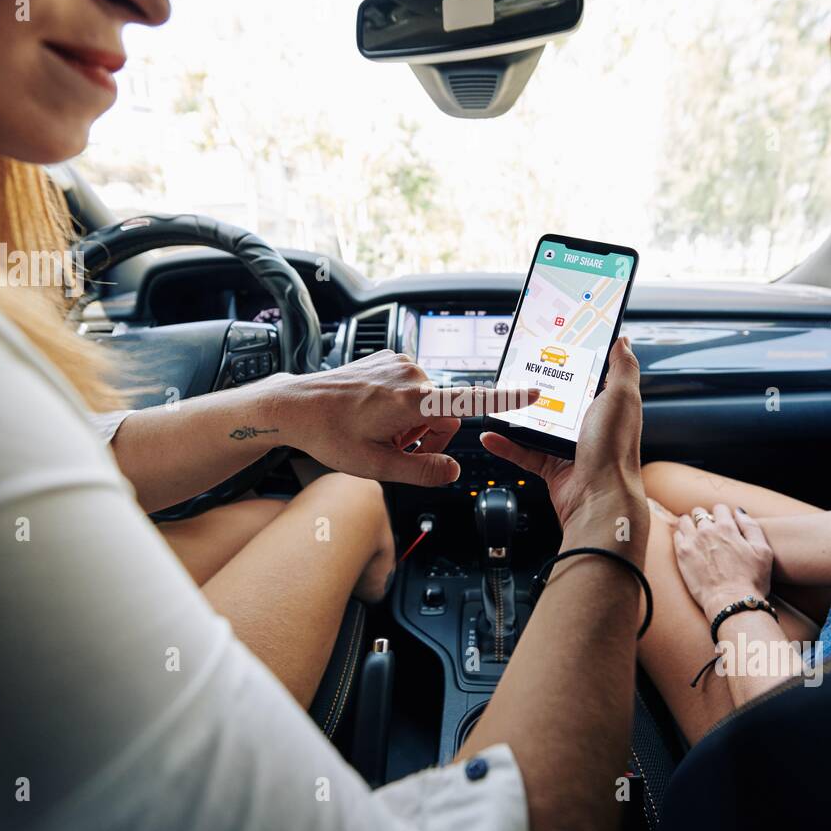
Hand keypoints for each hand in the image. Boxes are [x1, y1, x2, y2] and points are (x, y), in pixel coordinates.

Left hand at [269, 351, 538, 486]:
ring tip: (380, 433)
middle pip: (446, 414)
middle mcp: (412, 374)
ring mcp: (400, 363)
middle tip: (395, 449)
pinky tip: (374, 415)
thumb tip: (452, 472)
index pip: (469, 400)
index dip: (505, 398)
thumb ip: (420, 472)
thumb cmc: (330, 435)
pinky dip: (401, 407)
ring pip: (429, 403)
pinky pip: (412, 388)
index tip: (534, 391)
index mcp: (412, 400)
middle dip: (428, 436)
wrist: (296, 406)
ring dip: (413, 423)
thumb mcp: (375, 467)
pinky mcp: (389, 359)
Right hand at [480, 338, 645, 541]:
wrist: (599, 498)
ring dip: (516, 416)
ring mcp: (569, 447)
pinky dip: (505, 445)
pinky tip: (490, 435)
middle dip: (538, 387)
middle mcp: (589, 426)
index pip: (589, 378)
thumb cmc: (614, 449)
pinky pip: (523, 452)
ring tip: (499, 400)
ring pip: (537, 425)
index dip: (575, 361)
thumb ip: (623, 367)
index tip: (555, 345)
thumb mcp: (622, 397)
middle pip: (559, 400)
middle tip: (518, 369)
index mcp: (607, 406)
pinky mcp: (551, 467)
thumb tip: (623, 341)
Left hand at [672, 504, 772, 617]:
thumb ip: (751, 527)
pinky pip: (676, 535)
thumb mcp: (763, 551)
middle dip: (705, 518)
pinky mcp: (682, 555)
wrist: (731, 603)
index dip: (723, 515)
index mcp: (727, 527)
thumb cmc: (751, 580)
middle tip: (710, 531)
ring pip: (685, 521)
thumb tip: (738, 512)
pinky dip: (681, 536)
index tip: (725, 525)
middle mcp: (707, 530)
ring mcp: (692, 542)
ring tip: (696, 535)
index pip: (720, 508)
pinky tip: (688, 544)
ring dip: (690, 524)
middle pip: (700, 513)